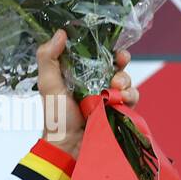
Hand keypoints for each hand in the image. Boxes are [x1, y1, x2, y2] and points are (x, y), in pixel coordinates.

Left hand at [36, 28, 137, 159]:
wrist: (68, 147)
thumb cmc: (56, 117)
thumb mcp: (48, 85)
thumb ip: (49, 58)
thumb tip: (61, 32)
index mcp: (78, 75)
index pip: (98, 55)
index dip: (109, 50)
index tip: (114, 50)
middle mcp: (95, 84)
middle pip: (117, 66)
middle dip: (122, 64)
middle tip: (118, 69)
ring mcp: (108, 98)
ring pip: (127, 81)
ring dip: (126, 82)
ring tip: (116, 91)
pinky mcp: (118, 112)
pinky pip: (132, 98)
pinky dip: (130, 97)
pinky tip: (121, 102)